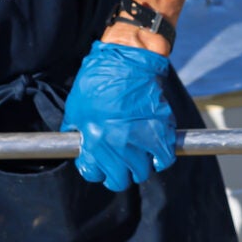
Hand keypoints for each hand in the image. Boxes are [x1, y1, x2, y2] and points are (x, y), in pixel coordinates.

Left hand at [62, 42, 176, 192]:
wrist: (127, 60)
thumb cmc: (99, 79)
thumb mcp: (76, 106)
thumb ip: (76, 128)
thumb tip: (77, 142)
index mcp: (94, 140)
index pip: (94, 173)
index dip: (96, 171)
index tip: (100, 165)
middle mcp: (117, 145)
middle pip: (120, 180)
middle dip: (119, 176)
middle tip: (121, 165)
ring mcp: (140, 139)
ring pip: (142, 172)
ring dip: (140, 168)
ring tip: (139, 157)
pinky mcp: (160, 130)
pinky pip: (164, 158)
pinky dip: (162, 160)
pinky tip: (157, 154)